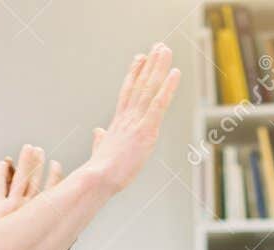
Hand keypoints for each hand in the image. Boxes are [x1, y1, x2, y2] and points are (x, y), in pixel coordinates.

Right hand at [84, 43, 179, 193]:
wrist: (98, 178)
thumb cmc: (100, 171)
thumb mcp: (100, 151)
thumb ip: (100, 139)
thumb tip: (98, 132)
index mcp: (118, 122)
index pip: (128, 92)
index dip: (134, 74)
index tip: (140, 58)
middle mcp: (127, 117)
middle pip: (140, 84)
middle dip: (150, 64)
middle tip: (158, 47)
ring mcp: (136, 121)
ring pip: (149, 88)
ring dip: (159, 67)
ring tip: (165, 50)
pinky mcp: (146, 130)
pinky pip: (159, 103)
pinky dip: (168, 87)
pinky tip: (175, 73)